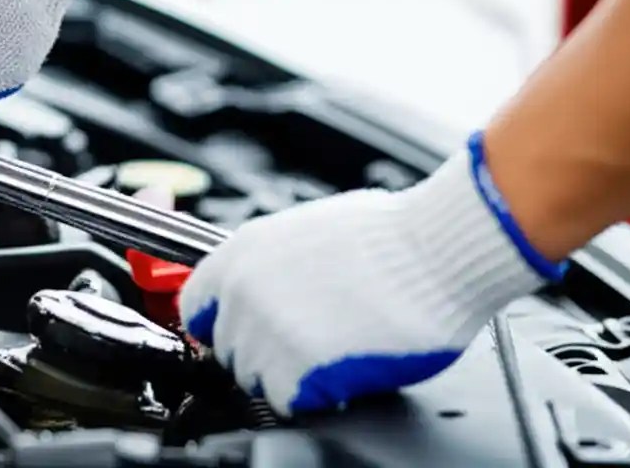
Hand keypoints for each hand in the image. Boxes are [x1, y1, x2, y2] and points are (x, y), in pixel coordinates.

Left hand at [178, 133, 566, 414]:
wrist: (435, 250)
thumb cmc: (390, 234)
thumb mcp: (306, 228)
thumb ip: (269, 263)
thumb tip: (265, 284)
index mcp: (240, 253)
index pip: (195, 308)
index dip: (221, 324)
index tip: (242, 331)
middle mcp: (244, 293)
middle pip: (227, 350)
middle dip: (262, 353)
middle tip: (305, 343)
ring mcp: (267, 333)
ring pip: (254, 379)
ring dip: (288, 375)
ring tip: (330, 353)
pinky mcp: (299, 370)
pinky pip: (286, 401)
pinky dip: (312, 395)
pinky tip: (341, 370)